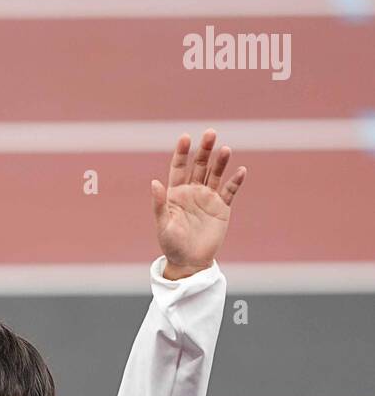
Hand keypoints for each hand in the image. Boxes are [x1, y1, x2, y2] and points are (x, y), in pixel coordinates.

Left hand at [151, 129, 245, 278]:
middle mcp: (193, 191)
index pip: (179, 167)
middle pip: (199, 165)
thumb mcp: (163, 225)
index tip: (185, 137)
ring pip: (215, 174)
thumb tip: (154, 182)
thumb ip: (159, 204)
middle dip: (204, 150)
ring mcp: (208, 198)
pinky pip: (230, 191)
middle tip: (210, 133)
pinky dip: (235, 181)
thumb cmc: (171, 245)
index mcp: (176, 193)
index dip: (182, 152)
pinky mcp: (222, 208)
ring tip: (225, 149)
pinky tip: (241, 171)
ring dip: (220, 162)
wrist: (189, 262)